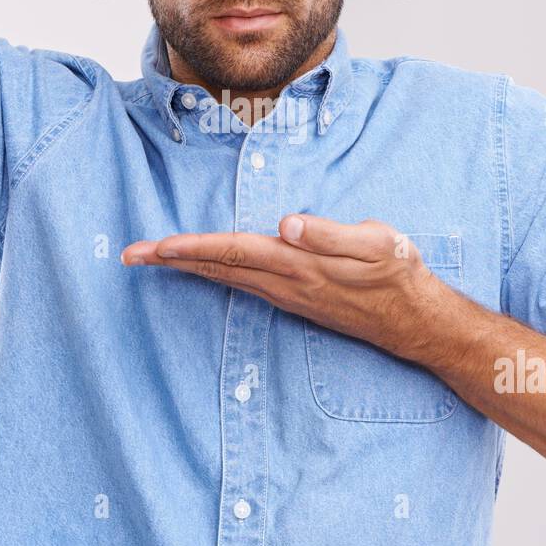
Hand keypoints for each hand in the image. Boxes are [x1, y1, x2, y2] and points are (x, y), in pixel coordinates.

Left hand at [121, 215, 454, 367]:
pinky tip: (204, 269)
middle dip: (173, 260)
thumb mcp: (375, 244)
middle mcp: (285, 285)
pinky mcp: (295, 301)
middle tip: (129, 255)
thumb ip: (329, 233)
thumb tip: (286, 223)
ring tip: (154, 258)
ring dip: (188, 267)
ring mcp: (288, 296)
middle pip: (219, 268)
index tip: (155, 246)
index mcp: (299, 266)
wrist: (416, 322)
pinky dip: (215, 274)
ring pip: (227, 278)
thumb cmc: (398, 275)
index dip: (192, 247)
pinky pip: (243, 285)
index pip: (234, 251)